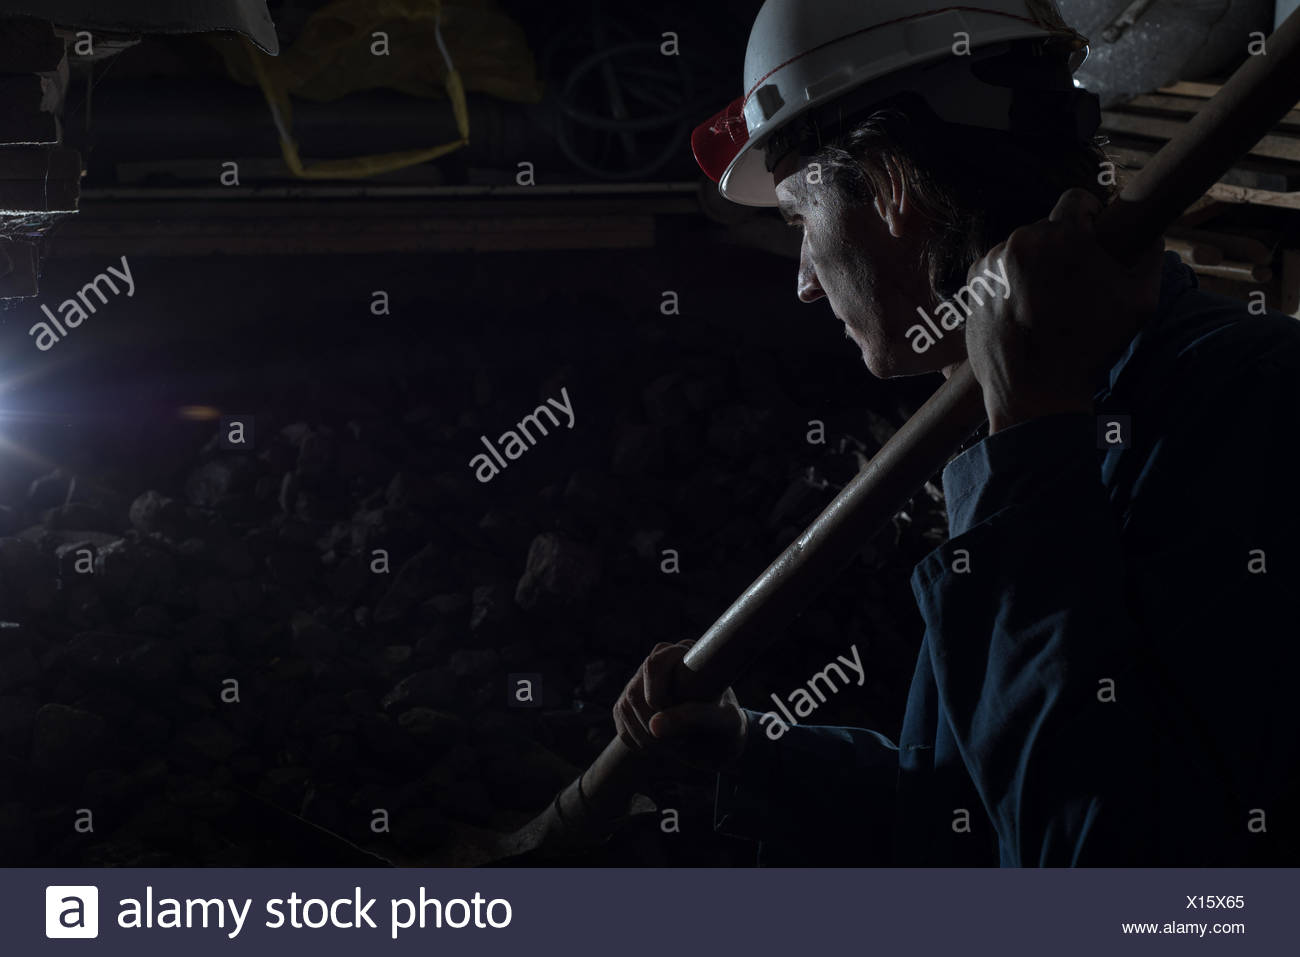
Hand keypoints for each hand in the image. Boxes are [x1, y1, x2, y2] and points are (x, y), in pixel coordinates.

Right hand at [613, 639, 747, 772]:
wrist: (719, 741)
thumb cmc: (728, 725)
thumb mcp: (723, 720)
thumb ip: (695, 717)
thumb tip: (655, 726)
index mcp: (684, 654)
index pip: (654, 664)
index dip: (658, 695)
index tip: (676, 717)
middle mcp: (658, 663)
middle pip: (635, 693)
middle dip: (656, 724)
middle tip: (682, 740)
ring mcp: (639, 683)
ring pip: (625, 710)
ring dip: (649, 738)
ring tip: (677, 743)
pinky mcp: (628, 706)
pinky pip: (622, 728)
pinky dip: (640, 744)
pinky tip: (663, 745)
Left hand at [963, 189, 1163, 432]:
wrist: (1034, 394)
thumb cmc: (1090, 348)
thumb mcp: (1140, 301)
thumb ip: (1150, 254)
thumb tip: (1146, 231)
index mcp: (1060, 238)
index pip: (1076, 199)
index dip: (1091, 214)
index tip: (1095, 234)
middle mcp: (1019, 242)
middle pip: (1046, 227)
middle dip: (1062, 246)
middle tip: (1074, 281)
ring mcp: (989, 263)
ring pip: (1020, 249)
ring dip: (1035, 265)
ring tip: (1047, 304)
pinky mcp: (971, 285)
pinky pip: (997, 269)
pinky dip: (1010, 282)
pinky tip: (1024, 311)